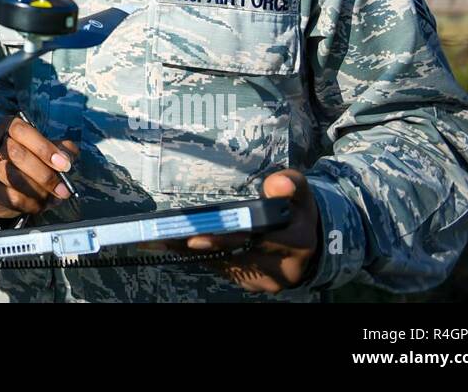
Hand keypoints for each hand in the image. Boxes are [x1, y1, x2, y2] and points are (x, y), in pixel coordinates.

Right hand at [0, 114, 79, 219]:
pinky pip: (9, 199)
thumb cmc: (33, 157)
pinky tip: (40, 204)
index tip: (65, 165)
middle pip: (16, 155)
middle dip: (45, 175)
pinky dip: (29, 205)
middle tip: (63, 189)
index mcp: (8, 127)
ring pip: (12, 179)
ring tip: (53, 197)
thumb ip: (62, 149)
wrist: (10, 179)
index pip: (21, 131)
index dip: (44, 148)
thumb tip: (67, 158)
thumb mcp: (50, 147)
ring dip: (38, 192)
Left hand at [169, 169, 320, 292]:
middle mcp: (282, 268)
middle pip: (234, 256)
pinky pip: (222, 269)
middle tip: (167, 236)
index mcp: (297, 242)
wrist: (306, 243)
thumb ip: (290, 183)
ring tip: (161, 238)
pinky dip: (200, 256)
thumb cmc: (296, 210)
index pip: (259, 241)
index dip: (227, 238)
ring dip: (192, 251)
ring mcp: (265, 280)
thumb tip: (279, 184)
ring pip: (224, 265)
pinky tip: (174, 244)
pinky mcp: (251, 284)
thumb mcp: (299, 192)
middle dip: (200, 245)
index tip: (197, 237)